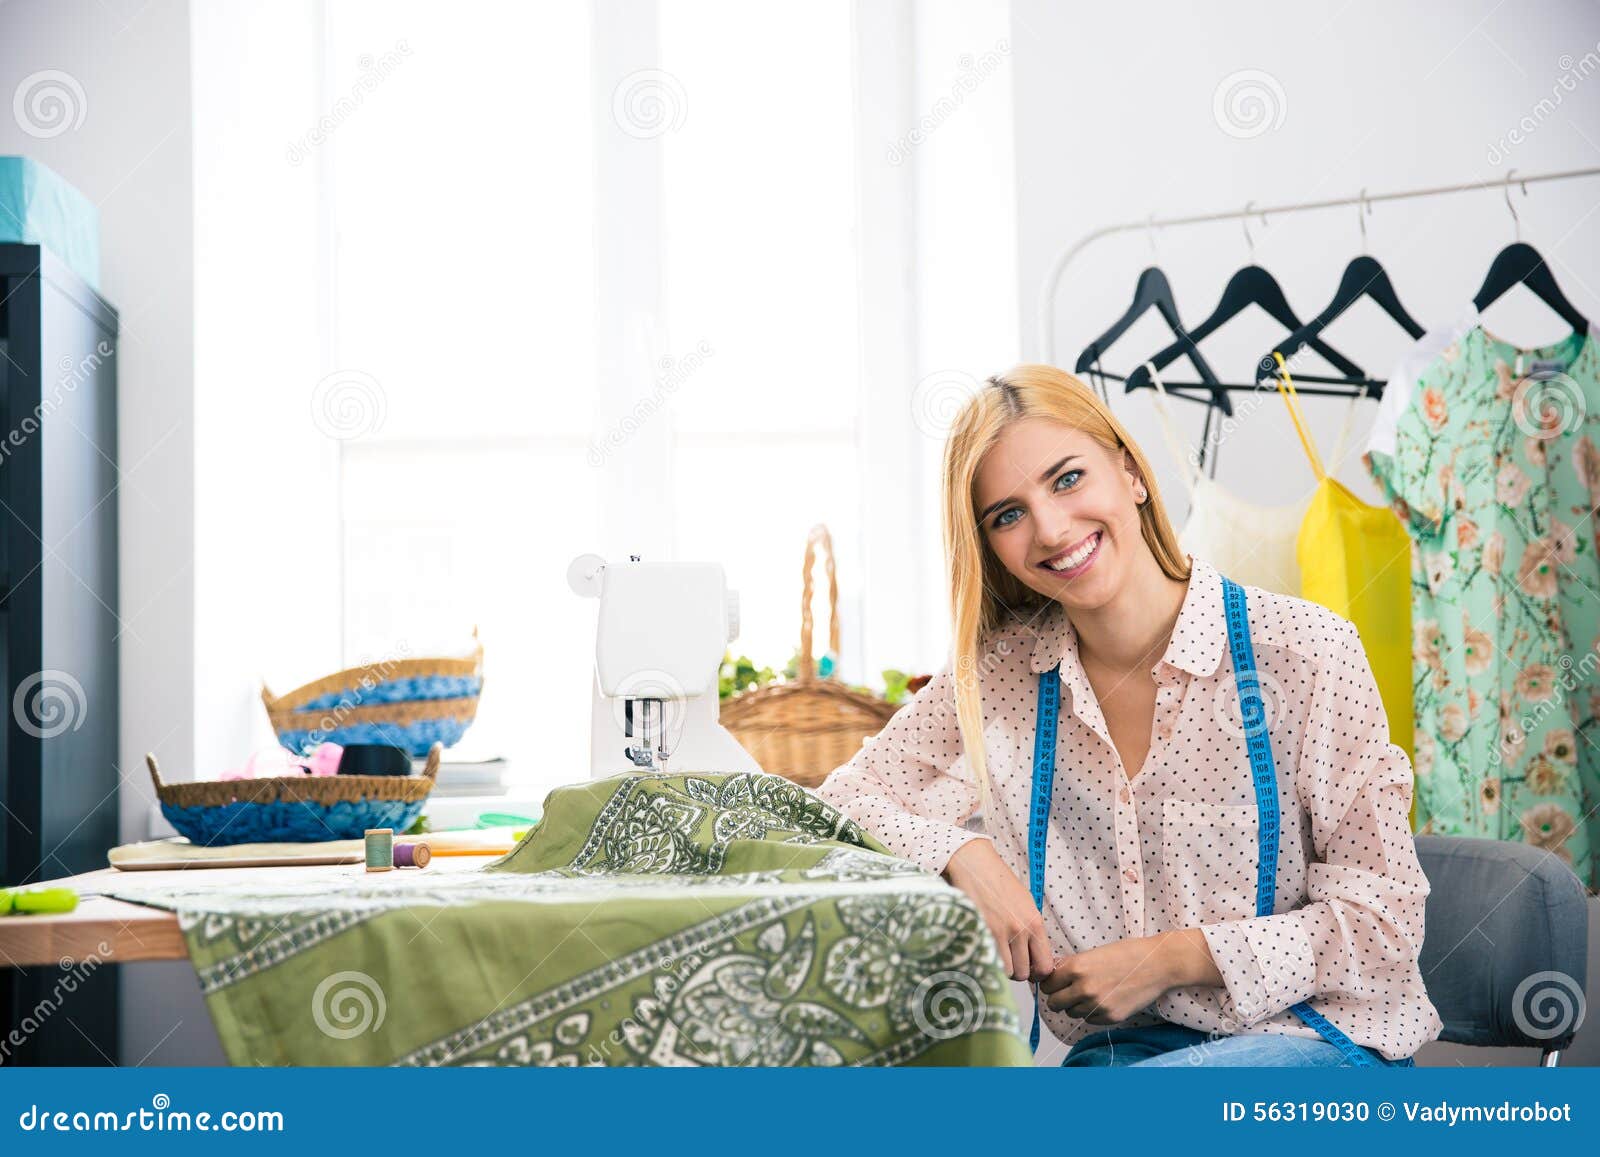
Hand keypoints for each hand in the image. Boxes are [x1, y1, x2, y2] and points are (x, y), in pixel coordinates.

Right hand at [942, 838, 1053, 981]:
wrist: (975, 865)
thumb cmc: (999, 882)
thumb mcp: (1025, 903)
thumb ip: (1031, 930)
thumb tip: (1034, 957)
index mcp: (1035, 922)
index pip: (1045, 965)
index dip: (1037, 972)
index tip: (1028, 968)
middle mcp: (1021, 930)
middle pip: (1024, 974)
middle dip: (1017, 972)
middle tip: (1009, 961)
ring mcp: (1001, 933)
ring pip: (1007, 972)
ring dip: (1001, 968)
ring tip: (995, 955)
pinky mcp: (981, 931)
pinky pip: (989, 962)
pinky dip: (987, 962)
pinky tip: (983, 950)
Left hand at [1038, 933, 1182, 1024]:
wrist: (1157, 964)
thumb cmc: (1127, 954)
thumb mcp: (1093, 953)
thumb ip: (1071, 966)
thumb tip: (1051, 975)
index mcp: (1076, 967)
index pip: (1047, 984)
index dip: (1050, 984)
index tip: (1054, 984)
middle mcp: (1083, 988)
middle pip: (1054, 1003)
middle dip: (1058, 998)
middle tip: (1067, 992)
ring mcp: (1097, 1005)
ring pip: (1071, 1013)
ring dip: (1076, 1006)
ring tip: (1091, 993)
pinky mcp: (1110, 1017)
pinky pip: (1089, 1020)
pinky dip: (1092, 1013)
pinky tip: (1104, 1000)